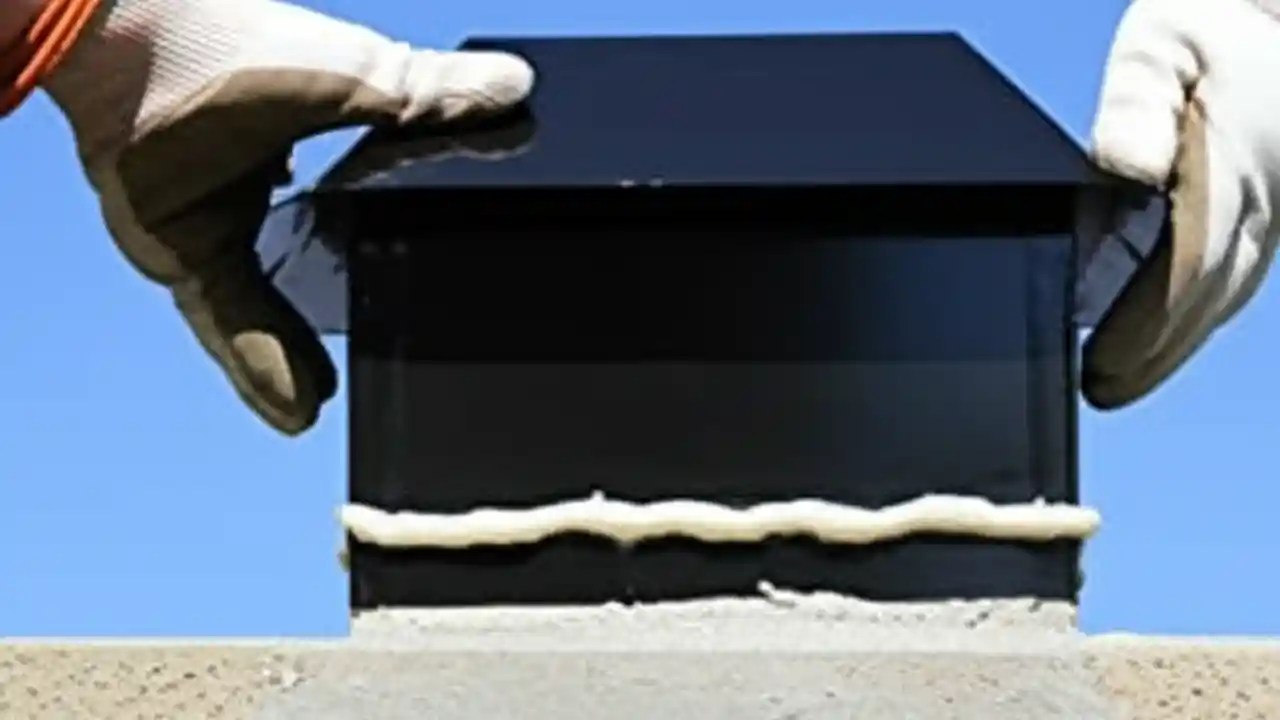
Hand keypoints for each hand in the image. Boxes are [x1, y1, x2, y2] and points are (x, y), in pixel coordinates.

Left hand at [40, 0, 533, 434]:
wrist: (142, 47)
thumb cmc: (240, 41)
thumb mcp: (367, 80)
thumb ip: (438, 99)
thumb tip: (518, 87)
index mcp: (306, 133)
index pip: (355, 199)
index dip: (385, 238)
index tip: (423, 278)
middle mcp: (254, 182)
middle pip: (306, 261)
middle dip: (338, 306)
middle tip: (385, 353)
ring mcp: (216, 223)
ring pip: (262, 308)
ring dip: (295, 359)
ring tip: (331, 404)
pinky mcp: (183, 256)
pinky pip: (229, 323)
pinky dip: (261, 369)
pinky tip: (299, 414)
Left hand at [1082, 0, 1279, 408]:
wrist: (1273, 21)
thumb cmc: (1204, 34)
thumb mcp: (1158, 48)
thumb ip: (1136, 105)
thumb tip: (1122, 163)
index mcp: (1229, 168)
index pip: (1186, 273)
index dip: (1142, 329)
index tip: (1099, 368)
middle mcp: (1258, 203)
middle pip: (1205, 302)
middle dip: (1151, 354)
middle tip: (1098, 391)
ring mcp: (1269, 213)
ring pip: (1224, 299)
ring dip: (1174, 346)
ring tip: (1119, 381)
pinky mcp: (1265, 215)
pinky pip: (1233, 281)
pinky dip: (1194, 317)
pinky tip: (1159, 338)